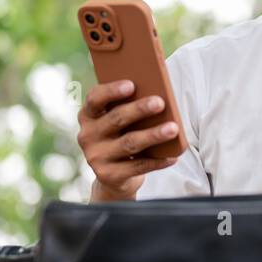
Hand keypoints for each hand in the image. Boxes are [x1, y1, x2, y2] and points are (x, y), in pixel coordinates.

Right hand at [76, 79, 180, 201]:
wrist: (114, 176)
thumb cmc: (122, 137)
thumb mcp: (121, 122)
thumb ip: (129, 108)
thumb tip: (158, 98)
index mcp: (89, 115)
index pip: (95, 98)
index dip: (112, 91)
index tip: (131, 85)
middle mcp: (87, 135)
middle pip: (116, 119)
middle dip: (139, 109)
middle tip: (160, 102)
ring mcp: (96, 156)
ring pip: (129, 143)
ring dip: (153, 135)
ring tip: (173, 128)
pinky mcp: (108, 175)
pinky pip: (137, 166)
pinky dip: (157, 161)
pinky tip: (172, 156)